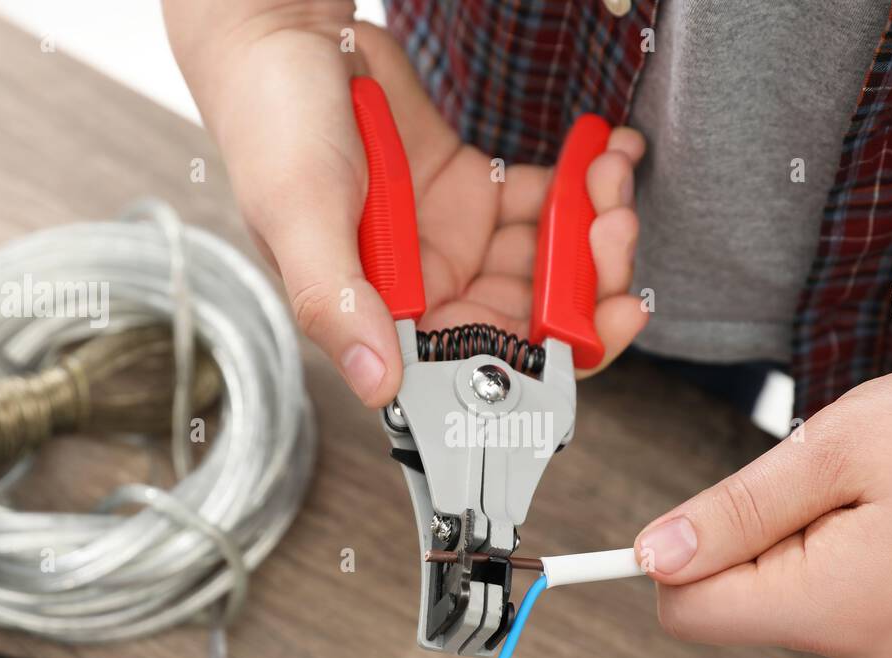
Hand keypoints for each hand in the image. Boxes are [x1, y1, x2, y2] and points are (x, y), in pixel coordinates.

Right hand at [165, 1, 647, 406]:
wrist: (285, 32)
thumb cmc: (273, 123)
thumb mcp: (298, 213)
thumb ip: (336, 301)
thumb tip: (378, 388)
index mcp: (384, 319)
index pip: (479, 364)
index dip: (552, 357)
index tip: (607, 320)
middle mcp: (426, 293)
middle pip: (530, 318)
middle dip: (590, 283)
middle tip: (618, 231)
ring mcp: (454, 242)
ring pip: (547, 261)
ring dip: (593, 224)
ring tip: (612, 173)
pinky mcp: (472, 192)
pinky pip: (543, 200)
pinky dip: (583, 180)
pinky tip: (611, 151)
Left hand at [634, 321, 891, 657]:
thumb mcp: (836, 449)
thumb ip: (735, 511)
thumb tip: (654, 554)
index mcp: (831, 608)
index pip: (689, 613)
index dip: (668, 557)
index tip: (693, 505)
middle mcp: (859, 644)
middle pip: (734, 601)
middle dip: (747, 532)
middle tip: (821, 473)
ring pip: (785, 590)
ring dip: (797, 530)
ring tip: (872, 482)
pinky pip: (835, 589)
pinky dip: (836, 541)